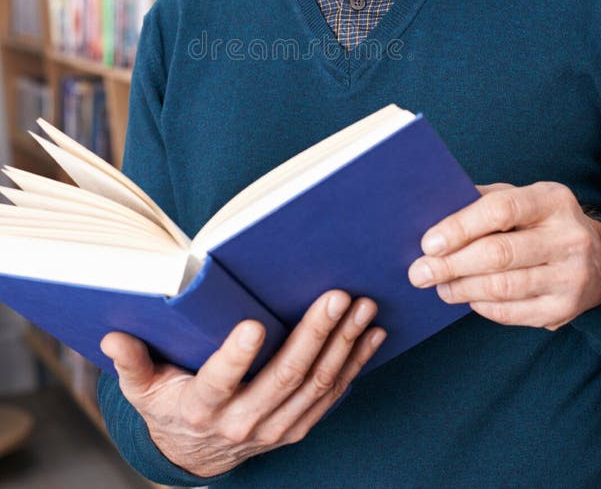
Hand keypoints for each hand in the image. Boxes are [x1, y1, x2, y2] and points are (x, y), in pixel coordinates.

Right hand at [100, 290, 385, 478]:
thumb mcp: (143, 388)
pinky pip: (332, 397)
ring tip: (363, 307)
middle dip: (315, 335)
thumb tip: (113, 337)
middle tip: (336, 296)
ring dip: (343, 345)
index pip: (220, 382)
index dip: (237, 357)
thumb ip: (132, 363)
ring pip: (316, 387)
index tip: (255, 323)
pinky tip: (371, 336)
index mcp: (202, 408)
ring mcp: (276, 428)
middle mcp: (243, 423)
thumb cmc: (169, 405)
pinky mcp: (297, 427)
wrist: (196, 454)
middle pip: (285, 378)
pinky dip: (355, 366)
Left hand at [407, 181, 600, 330]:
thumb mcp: (520, 199)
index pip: (500, 209)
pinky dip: (482, 307)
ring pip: (503, 288)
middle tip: (419, 272)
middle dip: (451, 265)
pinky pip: (512, 313)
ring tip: (440, 286)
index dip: (459, 227)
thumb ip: (481, 201)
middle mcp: (568, 238)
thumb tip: (431, 214)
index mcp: (552, 200)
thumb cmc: (540, 223)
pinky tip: (468, 298)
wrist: (597, 258)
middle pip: (499, 254)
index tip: (428, 243)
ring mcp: (570, 277)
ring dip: (462, 289)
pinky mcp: (564, 310)